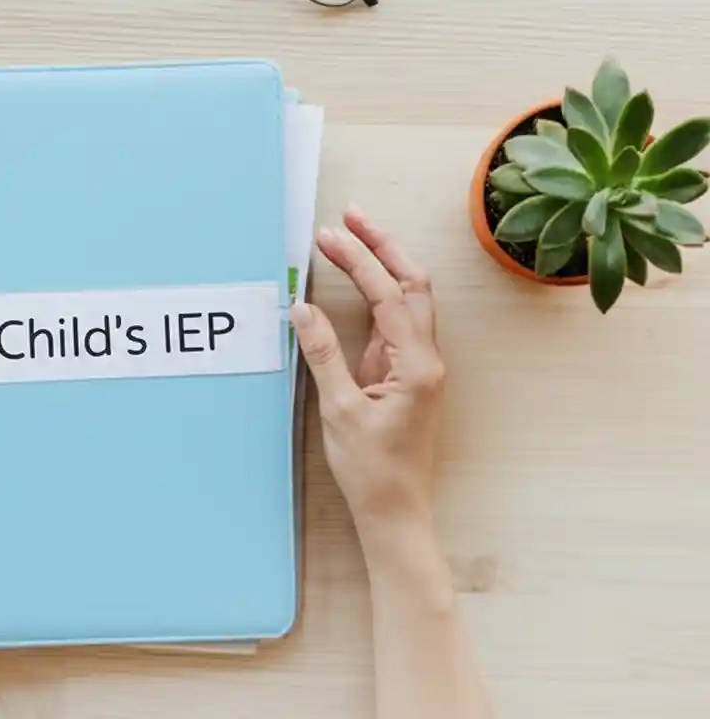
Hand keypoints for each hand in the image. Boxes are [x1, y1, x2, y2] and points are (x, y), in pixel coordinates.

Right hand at [291, 208, 444, 532]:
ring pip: (409, 301)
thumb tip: (303, 310)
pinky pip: (396, 324)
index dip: (358, 262)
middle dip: (382, 247)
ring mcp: (420, 367)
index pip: (388, 296)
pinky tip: (361, 283)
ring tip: (356, 238)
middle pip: (411, 285)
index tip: (329, 237)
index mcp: (417, 366)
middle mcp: (427, 360)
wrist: (396, 511)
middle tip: (352, 218)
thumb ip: (323, 355)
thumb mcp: (340, 410)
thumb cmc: (372, 470)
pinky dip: (380, 295)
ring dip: (385, 267)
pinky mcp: (408, 377)